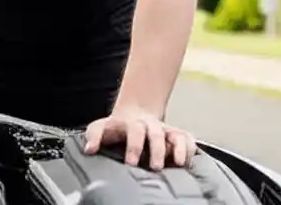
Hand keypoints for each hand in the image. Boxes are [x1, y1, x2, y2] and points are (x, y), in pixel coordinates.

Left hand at [83, 105, 197, 170]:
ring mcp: (165, 130)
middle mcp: (151, 125)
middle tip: (156, 167)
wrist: (134, 112)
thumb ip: (94, 136)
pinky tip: (188, 162)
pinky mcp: (176, 135)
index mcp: (132, 123)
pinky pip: (188, 139)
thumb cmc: (117, 127)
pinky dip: (191, 149)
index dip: (134, 146)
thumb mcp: (100, 127)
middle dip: (157, 150)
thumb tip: (90, 149)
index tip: (131, 162)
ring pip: (176, 135)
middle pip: (156, 134)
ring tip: (180, 164)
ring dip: (179, 149)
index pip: (134, 131)